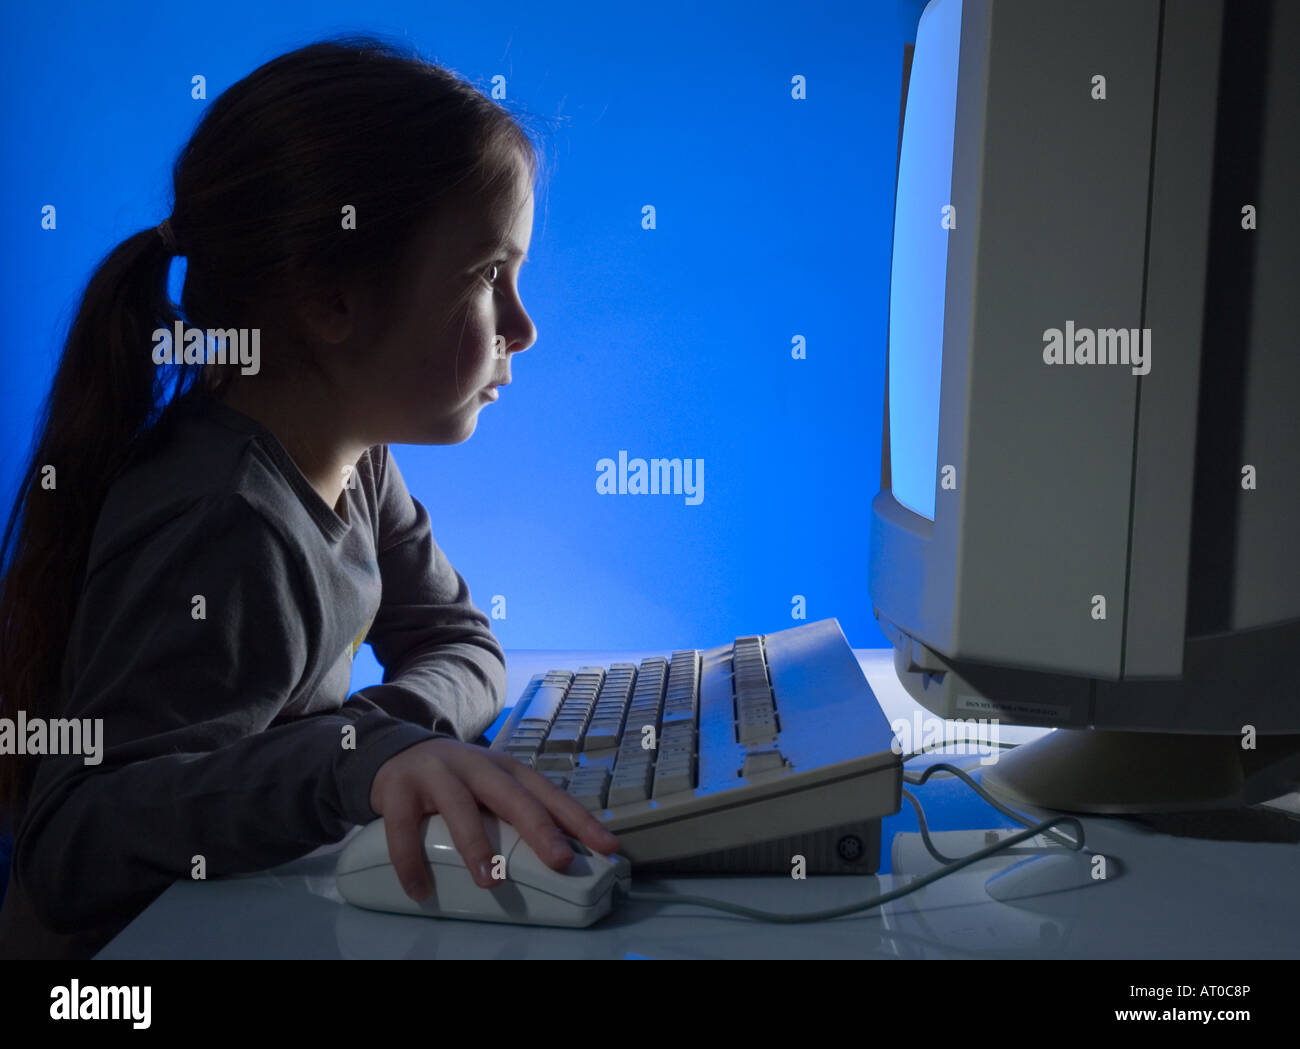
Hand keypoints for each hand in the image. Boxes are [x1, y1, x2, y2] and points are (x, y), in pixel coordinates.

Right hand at [368, 737, 620, 901]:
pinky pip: (402, 828)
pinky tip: (419, 890)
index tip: (608, 847)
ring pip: (459, 807)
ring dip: (477, 845)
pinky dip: (410, 861)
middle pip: (513, 796)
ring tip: (490, 882)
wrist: (398, 751)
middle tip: (560, 860)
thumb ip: (518, 814)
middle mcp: (477, 766)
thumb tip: (563, 858)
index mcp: (507, 769)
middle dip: (539, 828)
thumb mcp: (492, 787)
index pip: (549, 794)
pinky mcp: (398, 789)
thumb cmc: (458, 780)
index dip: (579, 820)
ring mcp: (437, 774)